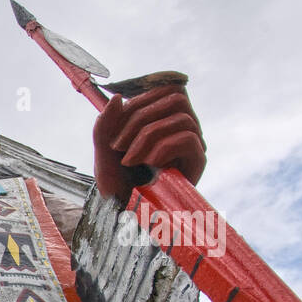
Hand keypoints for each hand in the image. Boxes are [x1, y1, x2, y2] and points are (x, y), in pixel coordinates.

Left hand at [93, 84, 206, 200]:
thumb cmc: (116, 184)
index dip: (146, 90)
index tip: (121, 111)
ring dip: (147, 135)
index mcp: (162, 118)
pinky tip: (148, 164)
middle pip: (175, 96)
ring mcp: (192, 143)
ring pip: (181, 116)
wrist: (124, 215)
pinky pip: (187, 138)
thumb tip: (119, 97)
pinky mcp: (198, 161)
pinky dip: (162, 147)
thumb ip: (105, 124)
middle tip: (117, 144)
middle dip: (139, 117)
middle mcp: (182, 127)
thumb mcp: (103, 151)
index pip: (167, 86)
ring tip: (129, 159)